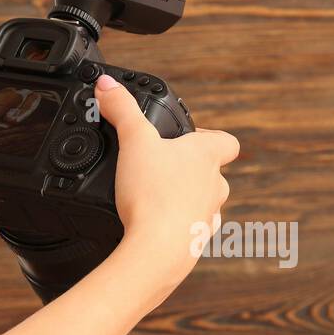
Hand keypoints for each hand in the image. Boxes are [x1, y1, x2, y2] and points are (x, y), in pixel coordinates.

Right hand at [95, 73, 237, 302]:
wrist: (156, 250)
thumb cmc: (153, 195)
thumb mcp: (133, 141)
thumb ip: (122, 110)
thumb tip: (107, 84)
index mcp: (206, 157)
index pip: (226, 141)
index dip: (210, 137)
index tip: (189, 138)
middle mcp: (215, 186)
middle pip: (213, 172)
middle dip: (190, 169)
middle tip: (161, 167)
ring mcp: (208, 216)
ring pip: (203, 201)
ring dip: (184, 198)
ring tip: (154, 197)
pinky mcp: (195, 241)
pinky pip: (189, 228)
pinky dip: (175, 225)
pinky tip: (152, 224)